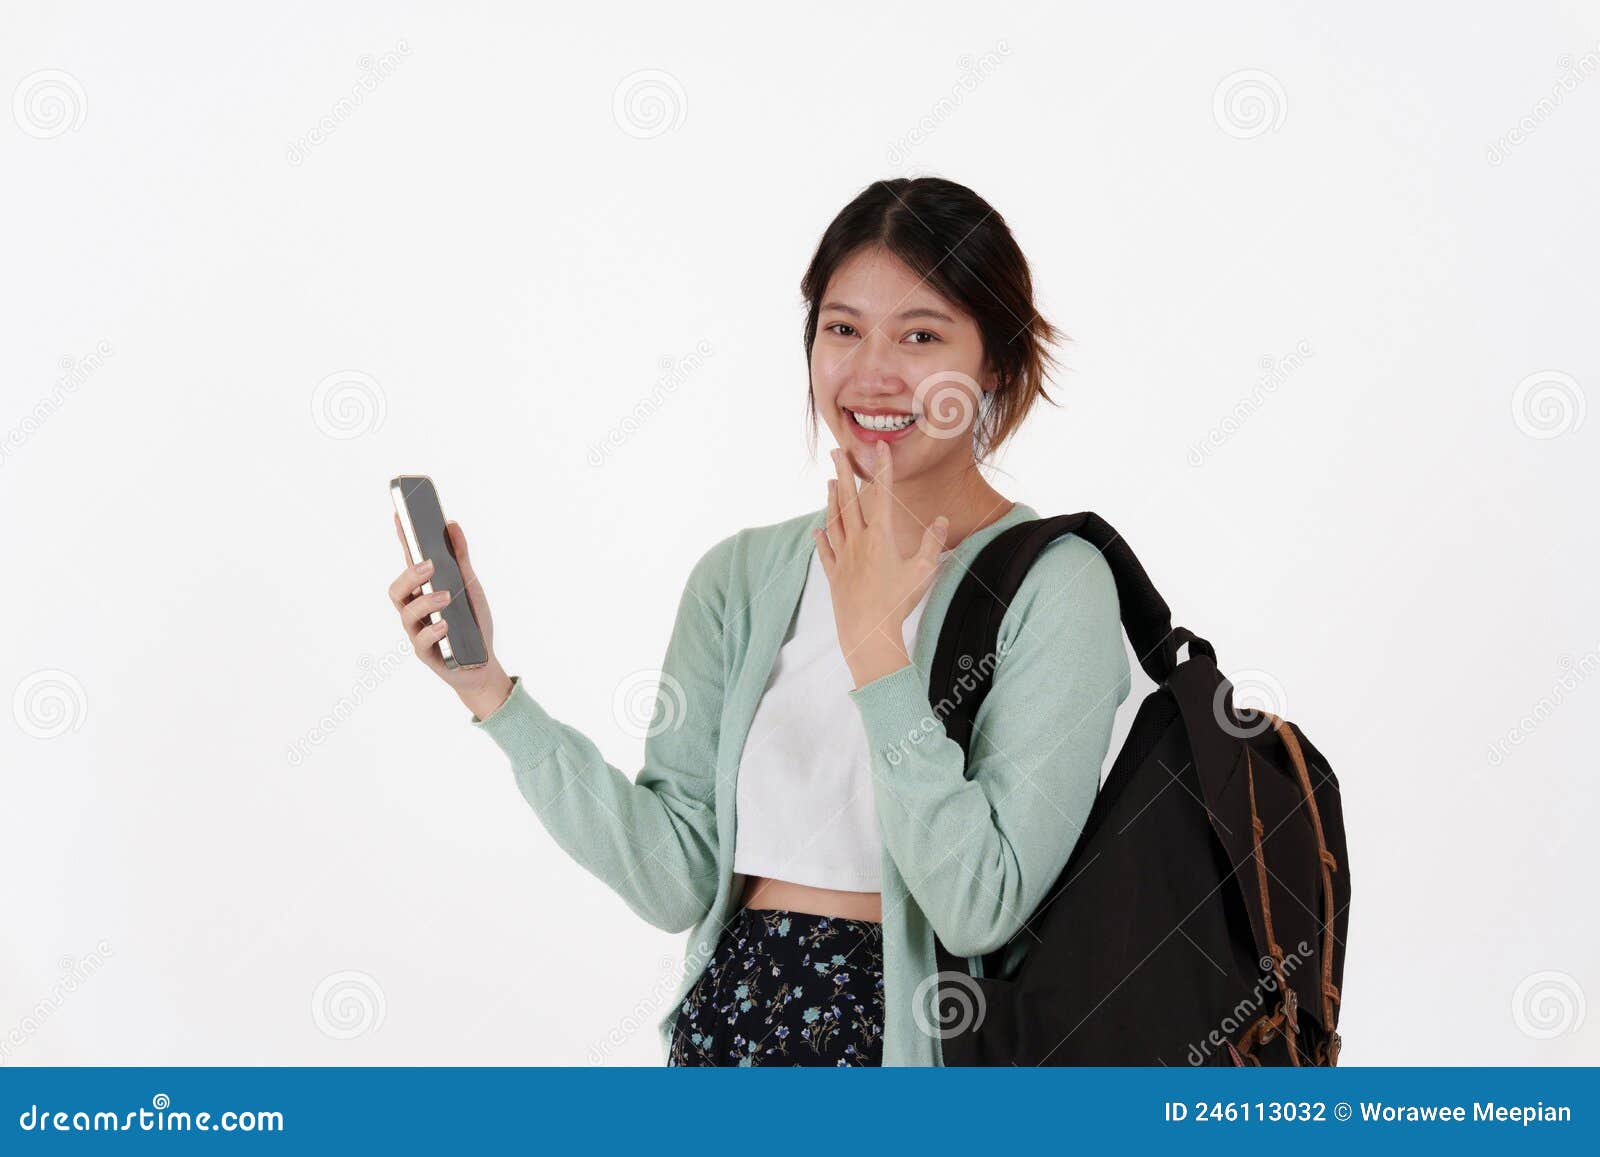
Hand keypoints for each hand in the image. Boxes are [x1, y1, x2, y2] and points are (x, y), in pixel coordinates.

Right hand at [388, 514, 512, 717]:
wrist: (483, 662)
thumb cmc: (472, 622)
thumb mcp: (470, 585)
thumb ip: (460, 558)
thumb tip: (452, 525)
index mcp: (423, 591)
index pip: (408, 562)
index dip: (402, 541)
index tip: (400, 516)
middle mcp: (415, 610)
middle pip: (397, 590)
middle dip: (410, 575)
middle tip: (429, 564)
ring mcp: (418, 632)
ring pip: (407, 614)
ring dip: (426, 602)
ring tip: (446, 596)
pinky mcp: (427, 654)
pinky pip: (422, 642)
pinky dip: (433, 631)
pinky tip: (446, 624)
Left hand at [813, 443, 948, 687]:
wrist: (867, 633)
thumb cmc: (897, 603)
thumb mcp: (922, 572)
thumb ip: (931, 543)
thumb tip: (941, 520)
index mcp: (881, 536)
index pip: (883, 494)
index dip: (882, 468)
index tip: (879, 447)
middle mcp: (858, 541)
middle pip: (849, 500)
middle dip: (844, 473)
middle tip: (836, 451)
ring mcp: (843, 558)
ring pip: (834, 521)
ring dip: (832, 499)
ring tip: (830, 481)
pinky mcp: (835, 575)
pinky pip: (826, 551)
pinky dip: (821, 537)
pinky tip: (817, 529)